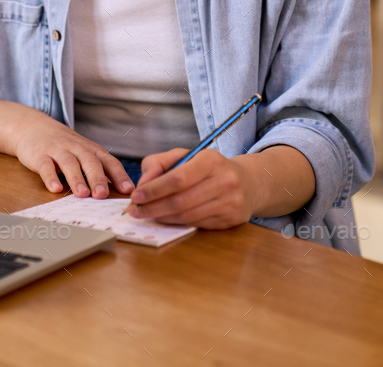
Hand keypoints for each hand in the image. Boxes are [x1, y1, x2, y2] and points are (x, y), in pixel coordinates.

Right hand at [12, 114, 133, 198]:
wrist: (35, 127)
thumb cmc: (65, 146)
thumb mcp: (84, 153)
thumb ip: (98, 170)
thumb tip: (118, 192)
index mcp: (91, 150)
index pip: (109, 162)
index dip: (119, 175)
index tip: (128, 190)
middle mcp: (77, 148)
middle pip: (90, 162)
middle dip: (98, 178)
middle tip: (102, 195)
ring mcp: (58, 150)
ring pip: (69, 163)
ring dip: (77, 179)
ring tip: (82, 194)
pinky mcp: (40, 155)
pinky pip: (46, 166)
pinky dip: (50, 177)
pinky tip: (55, 189)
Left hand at [126, 148, 255, 229]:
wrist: (247, 183)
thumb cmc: (208, 168)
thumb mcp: (185, 156)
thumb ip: (159, 164)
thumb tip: (142, 184)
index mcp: (211, 160)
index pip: (178, 178)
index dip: (154, 189)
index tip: (136, 196)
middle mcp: (224, 181)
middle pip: (181, 201)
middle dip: (153, 207)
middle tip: (135, 211)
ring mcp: (230, 203)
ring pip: (187, 216)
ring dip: (162, 218)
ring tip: (147, 214)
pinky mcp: (231, 220)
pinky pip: (196, 225)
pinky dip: (177, 223)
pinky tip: (166, 219)